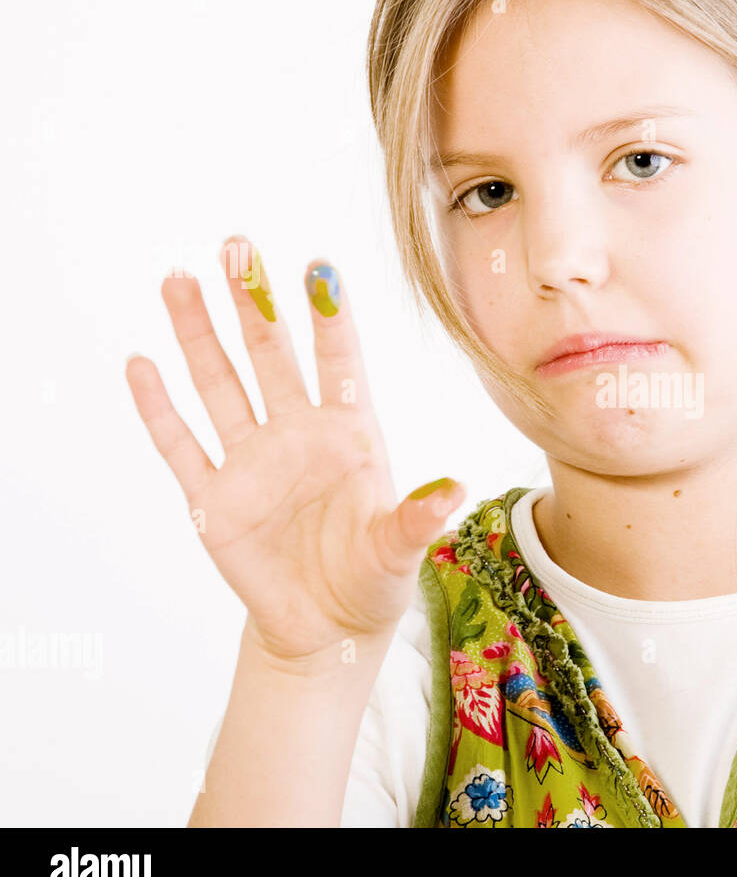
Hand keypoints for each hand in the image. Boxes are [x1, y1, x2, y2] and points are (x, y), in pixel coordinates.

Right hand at [125, 236, 464, 669]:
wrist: (327, 630)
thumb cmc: (372, 580)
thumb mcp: (399, 551)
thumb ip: (415, 518)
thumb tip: (453, 489)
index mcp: (350, 436)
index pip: (338, 364)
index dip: (329, 318)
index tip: (319, 267)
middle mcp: (297, 435)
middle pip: (271, 356)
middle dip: (253, 304)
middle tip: (235, 246)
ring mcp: (252, 462)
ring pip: (220, 384)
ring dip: (199, 334)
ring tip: (180, 279)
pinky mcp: (214, 498)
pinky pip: (182, 444)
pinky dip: (160, 407)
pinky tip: (143, 363)